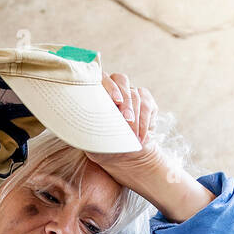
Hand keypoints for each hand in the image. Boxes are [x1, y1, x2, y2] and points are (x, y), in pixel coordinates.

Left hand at [83, 72, 173, 191]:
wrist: (122, 157)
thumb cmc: (101, 146)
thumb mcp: (91, 139)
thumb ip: (88, 126)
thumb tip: (86, 120)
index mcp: (95, 92)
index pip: (100, 77)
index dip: (108, 85)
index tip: (115, 101)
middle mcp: (113, 87)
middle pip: (121, 81)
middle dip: (125, 101)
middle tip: (126, 120)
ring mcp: (131, 92)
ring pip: (135, 95)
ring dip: (135, 117)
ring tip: (133, 136)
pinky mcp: (146, 101)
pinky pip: (147, 105)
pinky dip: (144, 122)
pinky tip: (141, 137)